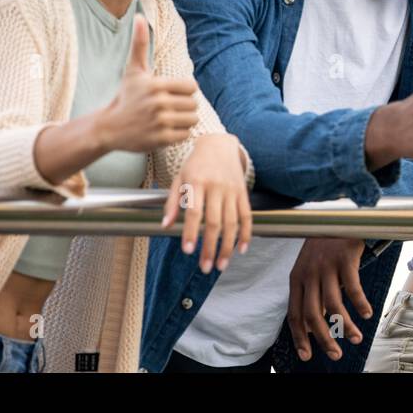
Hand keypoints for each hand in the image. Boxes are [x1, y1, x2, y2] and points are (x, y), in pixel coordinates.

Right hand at [95, 15, 200, 152]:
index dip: (184, 91)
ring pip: (192, 120)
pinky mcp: (161, 140)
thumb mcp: (133, 71)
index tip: (171, 94)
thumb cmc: (126, 96)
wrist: (109, 128)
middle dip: (184, 107)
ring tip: (168, 119)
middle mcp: (159, 103)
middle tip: (169, 108)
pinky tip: (165, 130)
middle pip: (193, 104)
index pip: (191, 87)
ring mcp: (160, 123)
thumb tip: (139, 16)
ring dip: (183, 121)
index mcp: (156, 85)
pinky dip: (179, 134)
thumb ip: (139, 44)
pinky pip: (185, 135)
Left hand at [162, 133, 252, 274]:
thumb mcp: (179, 178)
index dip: (191, 232)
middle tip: (206, 267)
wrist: (220, 144)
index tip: (188, 251)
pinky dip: (246, 234)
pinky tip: (242, 249)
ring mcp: (232, 190)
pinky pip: (247, 216)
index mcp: (197, 182)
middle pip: (215, 222)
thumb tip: (165, 225)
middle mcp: (217, 187)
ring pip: (232, 223)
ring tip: (222, 265)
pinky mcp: (243, 193)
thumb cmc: (195, 164)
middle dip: (210, 247)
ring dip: (227, 246)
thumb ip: (172, 202)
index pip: (194, 211)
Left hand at [287, 238, 369, 361]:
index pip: (295, 314)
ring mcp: (326, 266)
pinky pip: (353, 288)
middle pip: (313, 315)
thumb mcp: (311, 269)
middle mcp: (308, 273)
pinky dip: (360, 304)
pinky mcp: (344, 259)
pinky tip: (367, 314)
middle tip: (335, 354)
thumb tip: (311, 327)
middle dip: (323, 339)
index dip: (300, 337)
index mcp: (297, 278)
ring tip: (356, 339)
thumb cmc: (325, 246)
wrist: (338, 216)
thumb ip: (310, 296)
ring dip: (346, 326)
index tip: (307, 356)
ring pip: (334, 305)